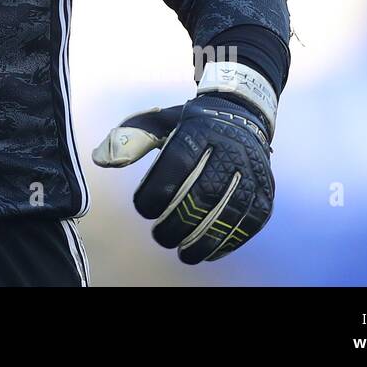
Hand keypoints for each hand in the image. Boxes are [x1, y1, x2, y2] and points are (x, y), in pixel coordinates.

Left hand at [91, 94, 273, 262]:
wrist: (241, 114)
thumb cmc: (190, 125)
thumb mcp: (160, 122)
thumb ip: (130, 139)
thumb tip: (100, 159)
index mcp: (199, 129)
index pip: (177, 162)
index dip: (157, 189)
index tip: (142, 209)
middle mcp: (230, 148)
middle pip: (204, 192)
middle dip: (179, 221)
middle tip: (159, 236)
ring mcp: (252, 171)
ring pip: (230, 211)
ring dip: (204, 238)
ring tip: (181, 252)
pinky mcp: (266, 191)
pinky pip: (250, 222)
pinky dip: (228, 242)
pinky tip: (207, 252)